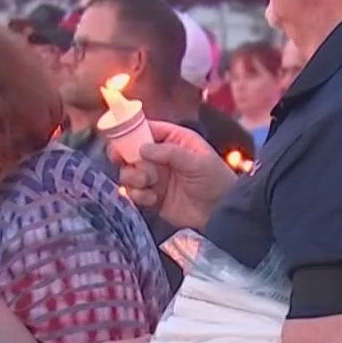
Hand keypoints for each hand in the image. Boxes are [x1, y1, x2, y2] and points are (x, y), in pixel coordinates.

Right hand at [119, 119, 233, 230]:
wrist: (222, 212)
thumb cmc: (216, 181)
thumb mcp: (197, 161)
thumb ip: (170, 153)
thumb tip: (142, 148)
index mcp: (174, 140)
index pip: (147, 130)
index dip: (130, 132)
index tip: (119, 140)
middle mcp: (161, 157)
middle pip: (131, 151)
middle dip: (124, 156)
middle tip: (122, 160)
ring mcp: (156, 177)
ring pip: (130, 172)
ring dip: (132, 177)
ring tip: (146, 182)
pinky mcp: (153, 197)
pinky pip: (135, 193)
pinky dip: (138, 195)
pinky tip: (152, 199)